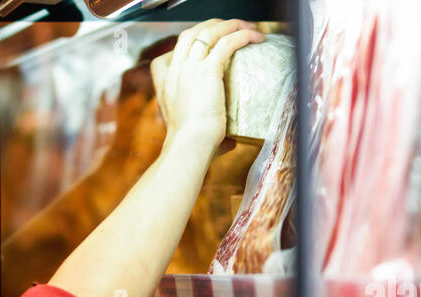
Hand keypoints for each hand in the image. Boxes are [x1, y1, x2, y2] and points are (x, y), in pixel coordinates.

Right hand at [153, 20, 265, 149]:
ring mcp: (189, 69)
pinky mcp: (207, 70)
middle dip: (210, 26)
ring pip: (208, 32)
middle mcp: (174, 73)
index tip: (199, 51)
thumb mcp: (190, 134)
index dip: (183, 50)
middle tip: (228, 29)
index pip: (165, 58)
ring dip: (229, 25)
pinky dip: (243, 35)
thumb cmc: (191, 146)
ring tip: (246, 27)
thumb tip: (230, 143)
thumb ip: (207, 132)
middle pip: (189, 34)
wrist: (188, 146)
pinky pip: (227, 42)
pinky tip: (255, 37)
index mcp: (164, 87)